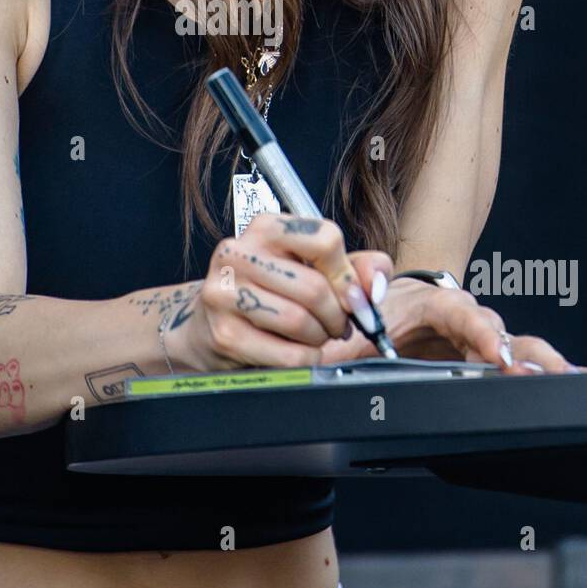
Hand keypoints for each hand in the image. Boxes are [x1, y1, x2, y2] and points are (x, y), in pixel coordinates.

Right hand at [175, 213, 393, 371]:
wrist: (211, 323)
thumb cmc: (271, 292)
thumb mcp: (314, 269)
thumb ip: (357, 269)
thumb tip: (375, 289)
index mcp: (266, 227)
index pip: (325, 239)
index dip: (347, 276)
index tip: (350, 296)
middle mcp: (238, 253)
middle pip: (315, 288)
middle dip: (338, 316)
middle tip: (338, 325)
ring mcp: (225, 293)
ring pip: (300, 321)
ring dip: (321, 338)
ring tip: (317, 336)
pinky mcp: (224, 333)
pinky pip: (287, 355)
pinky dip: (306, 359)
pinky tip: (301, 352)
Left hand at [320, 259, 586, 373]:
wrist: (380, 311)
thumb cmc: (371, 310)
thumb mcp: (354, 313)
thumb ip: (345, 316)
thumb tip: (341, 321)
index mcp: (432, 303)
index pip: (460, 313)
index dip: (480, 332)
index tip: (496, 352)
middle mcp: (462, 318)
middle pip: (497, 331)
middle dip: (518, 353)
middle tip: (529, 374)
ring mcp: (477, 339)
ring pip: (515, 347)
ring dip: (540, 363)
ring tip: (568, 378)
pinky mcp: (483, 360)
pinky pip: (518, 364)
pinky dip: (544, 372)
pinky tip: (575, 379)